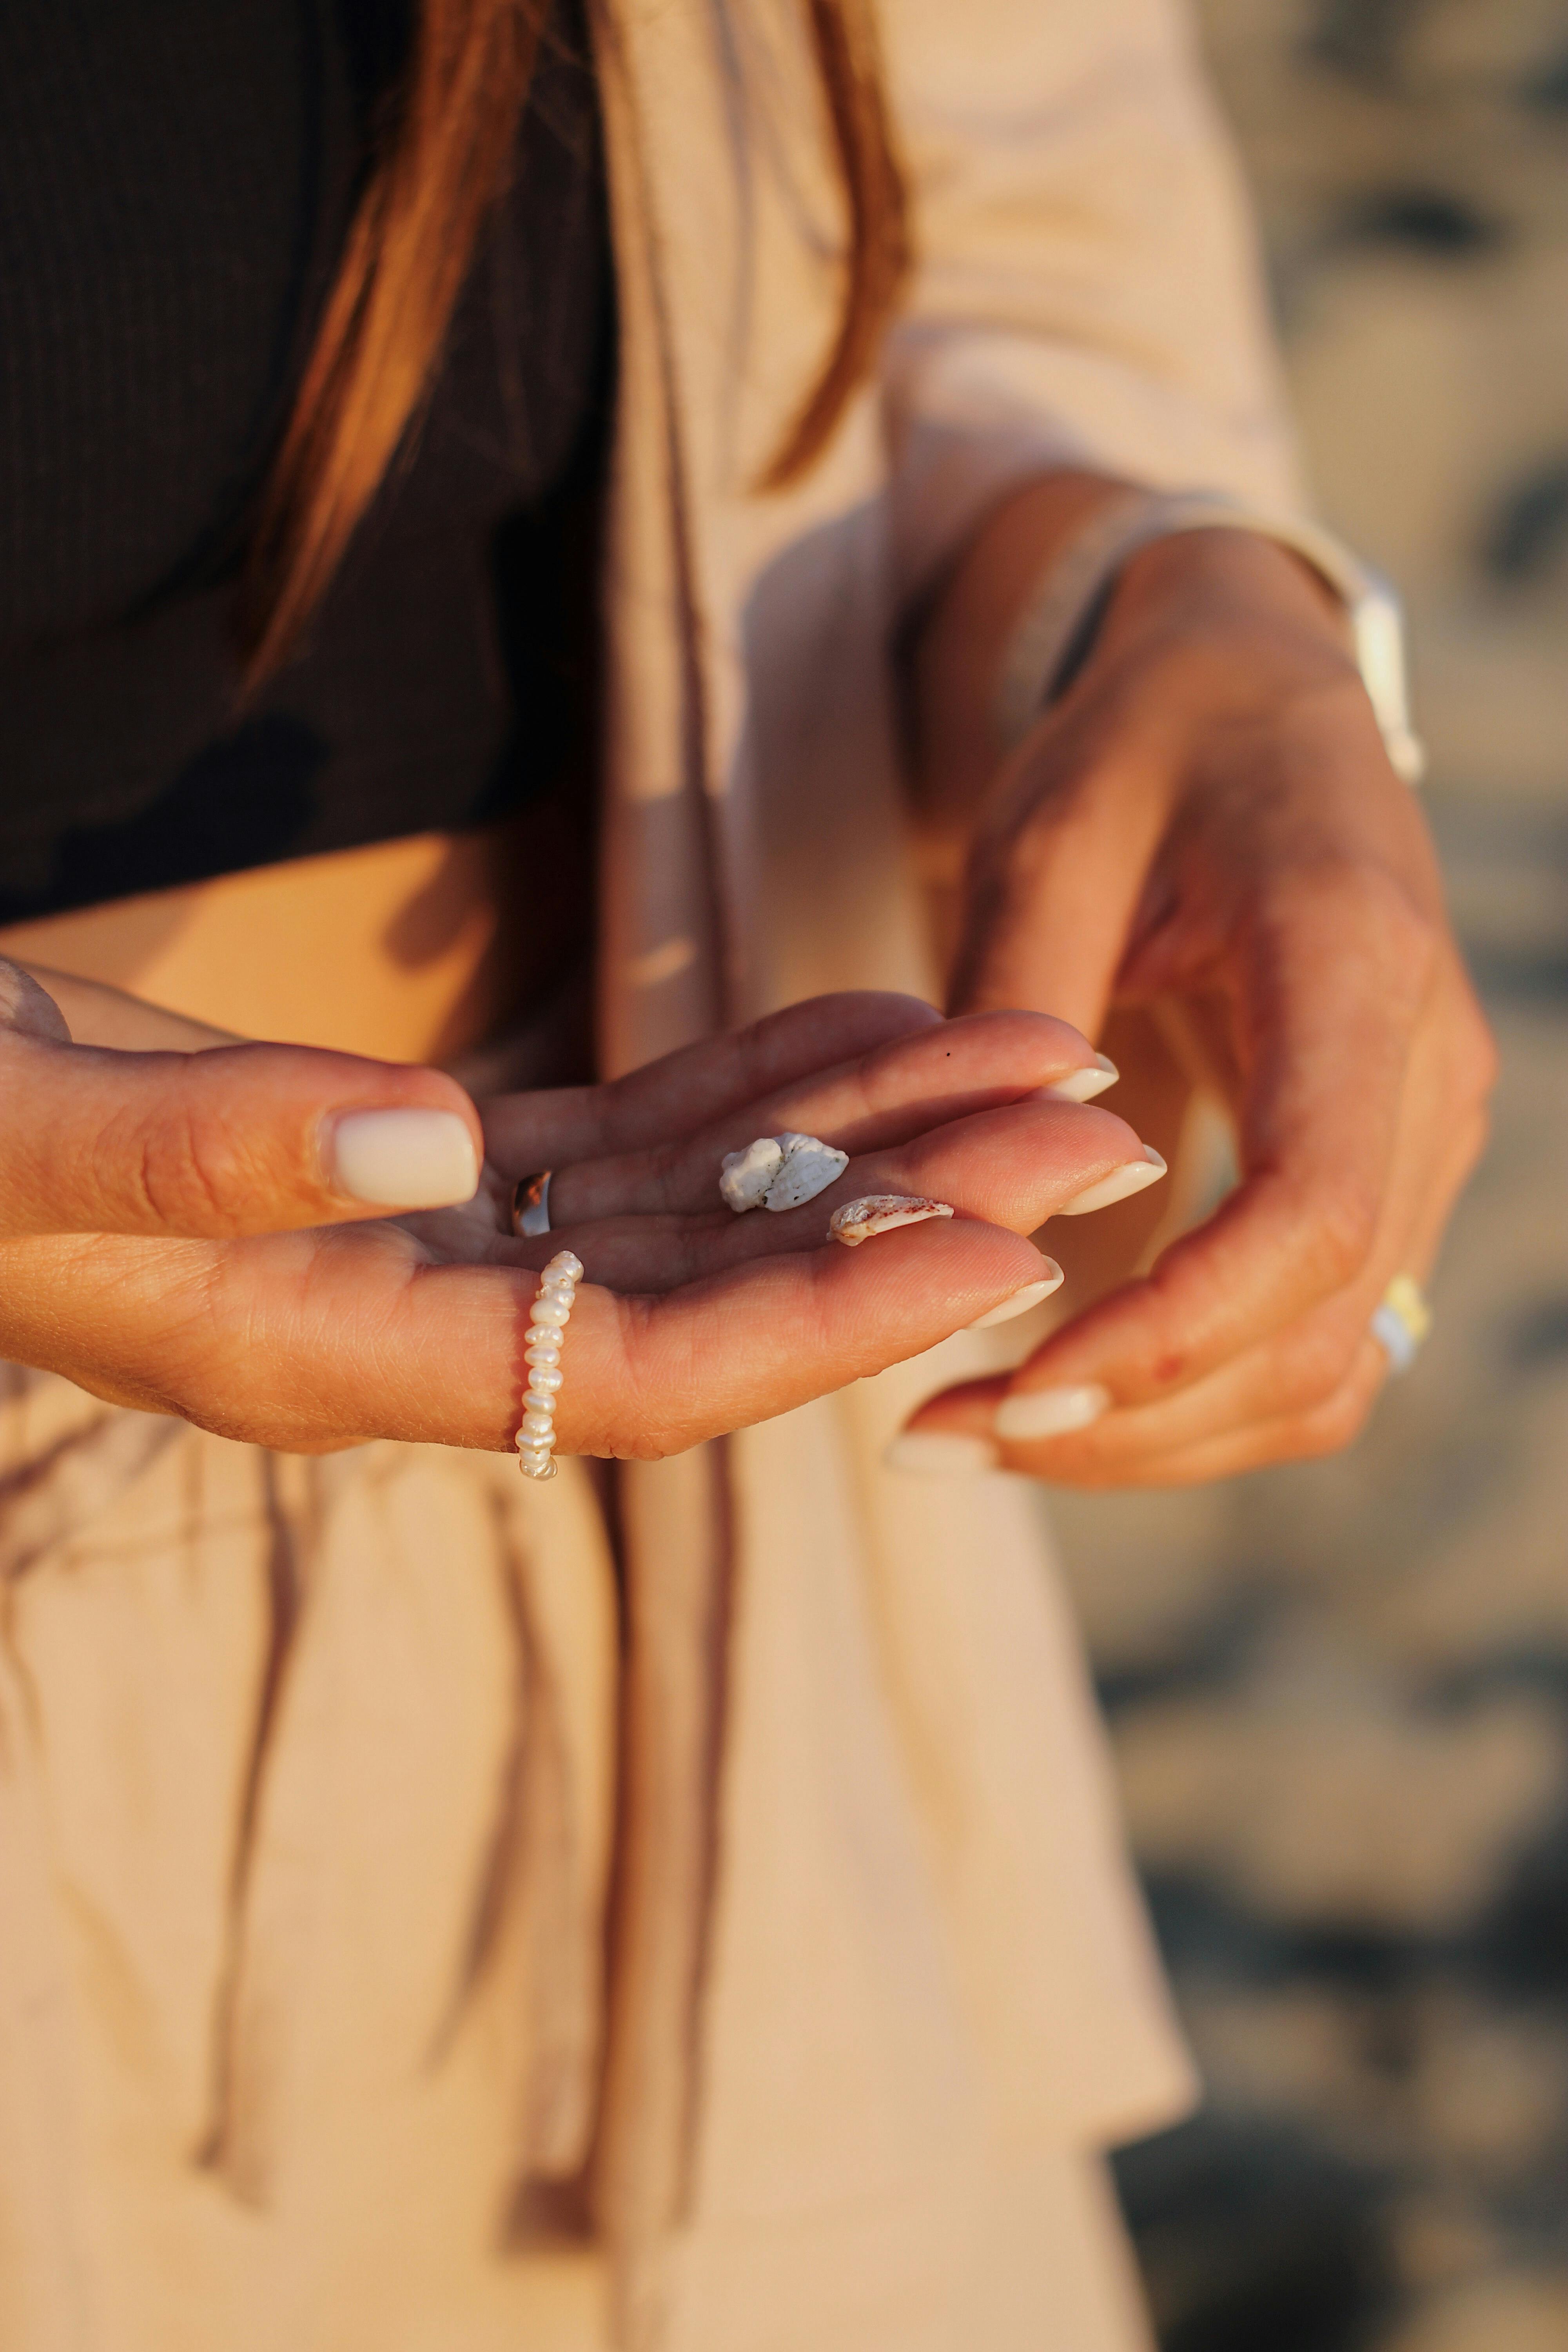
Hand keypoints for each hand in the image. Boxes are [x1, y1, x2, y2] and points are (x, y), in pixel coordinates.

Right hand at [0, 963, 1160, 1456]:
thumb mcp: (24, 1145)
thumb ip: (221, 1154)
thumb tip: (437, 1148)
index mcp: (337, 1358)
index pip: (648, 1376)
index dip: (828, 1320)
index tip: (1002, 1248)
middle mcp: (416, 1320)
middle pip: (722, 1286)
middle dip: (909, 1212)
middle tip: (1100, 1125)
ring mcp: (426, 1243)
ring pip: (696, 1199)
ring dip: (862, 1129)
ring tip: (1032, 1051)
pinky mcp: (416, 1160)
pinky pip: (624, 1133)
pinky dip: (744, 1081)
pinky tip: (860, 1027)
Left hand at [901, 523, 1495, 1483]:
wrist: (1257, 699)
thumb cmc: (1146, 745)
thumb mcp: (1051, 832)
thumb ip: (1015, 1004)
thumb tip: (968, 1201)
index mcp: (1353, 962)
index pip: (1311, 1208)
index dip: (1177, 1328)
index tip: (1018, 1381)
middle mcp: (1424, 1070)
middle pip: (1319, 1330)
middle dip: (1132, 1420)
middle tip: (940, 1439)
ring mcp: (1421, 1136)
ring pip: (1327, 1371)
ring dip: (1158, 1436)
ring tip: (977, 1433)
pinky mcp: (1381, 1173)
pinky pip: (1315, 1341)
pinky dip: (1193, 1397)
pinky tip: (1056, 1389)